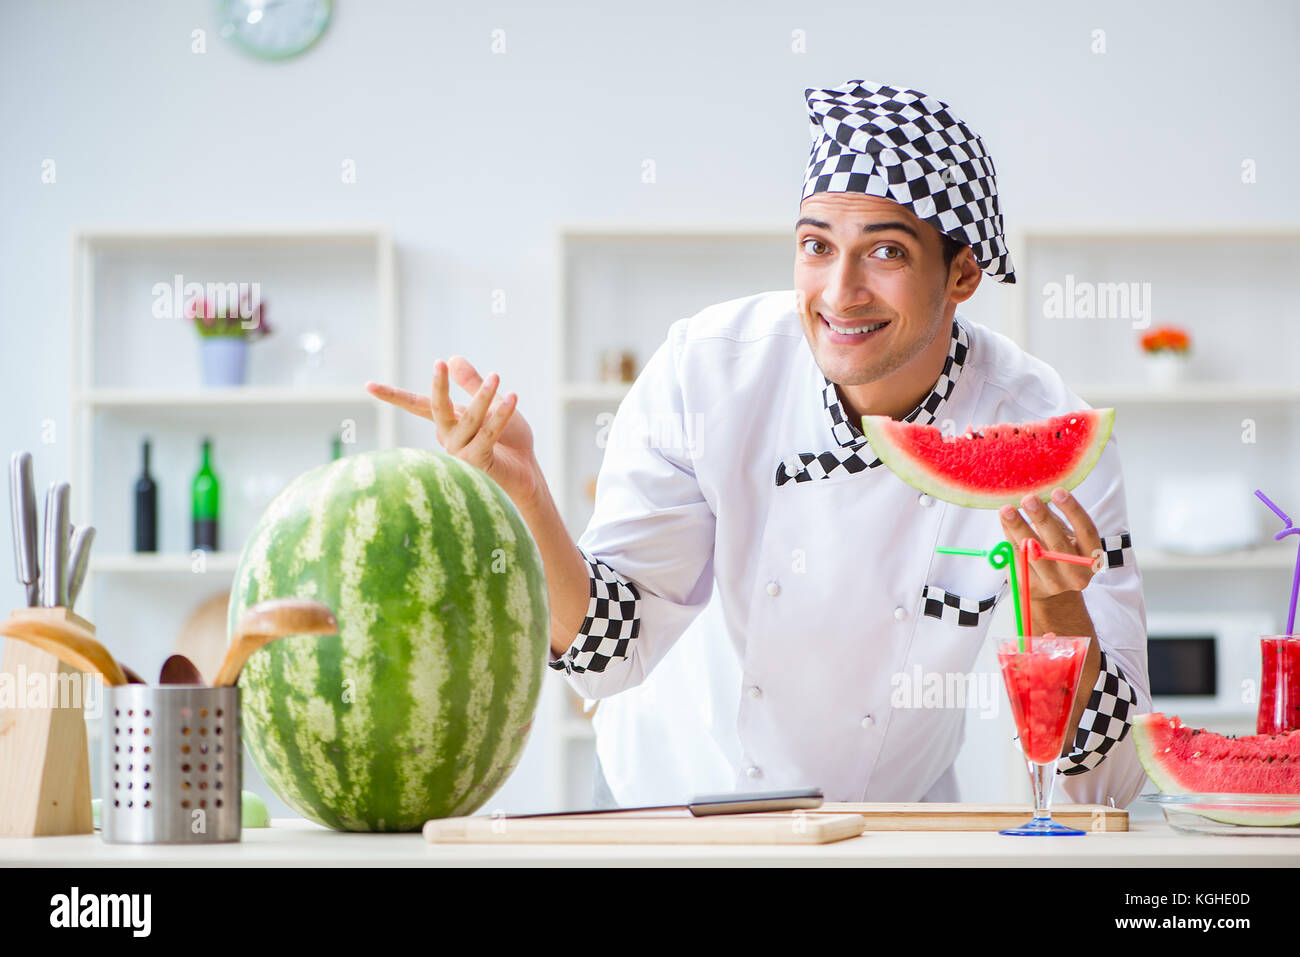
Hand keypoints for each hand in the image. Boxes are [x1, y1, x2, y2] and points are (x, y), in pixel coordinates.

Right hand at [365, 356, 541, 506]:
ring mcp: (460, 452)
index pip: (418, 406)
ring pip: (470, 419)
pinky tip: (513, 397)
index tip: (368, 386)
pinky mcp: (477, 463)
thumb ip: (472, 385)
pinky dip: (502, 414)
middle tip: (439, 364)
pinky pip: (488, 433)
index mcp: (448, 423)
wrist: (527, 472)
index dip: (394, 396)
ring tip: (496, 376)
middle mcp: (448, 438)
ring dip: (484, 397)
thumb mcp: (492, 405)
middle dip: (438, 386)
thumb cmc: (510, 441)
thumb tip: (452, 359)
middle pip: (436, 409)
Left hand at [998, 488, 1102, 600]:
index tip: (1058, 491)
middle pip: (1058, 543)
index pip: (1086, 530)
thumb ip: (1052, 518)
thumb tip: (1036, 493)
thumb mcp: (1063, 535)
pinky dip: (1010, 539)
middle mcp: (1077, 573)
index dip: (1072, 510)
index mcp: (1092, 556)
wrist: (1049, 589)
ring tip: (1007, 510)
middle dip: (1042, 519)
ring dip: (1019, 529)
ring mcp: (1054, 583)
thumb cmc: (1057, 551)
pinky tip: (1005, 523)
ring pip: (1034, 553)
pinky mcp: (1031, 587)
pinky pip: (1018, 559)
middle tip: (1028, 499)